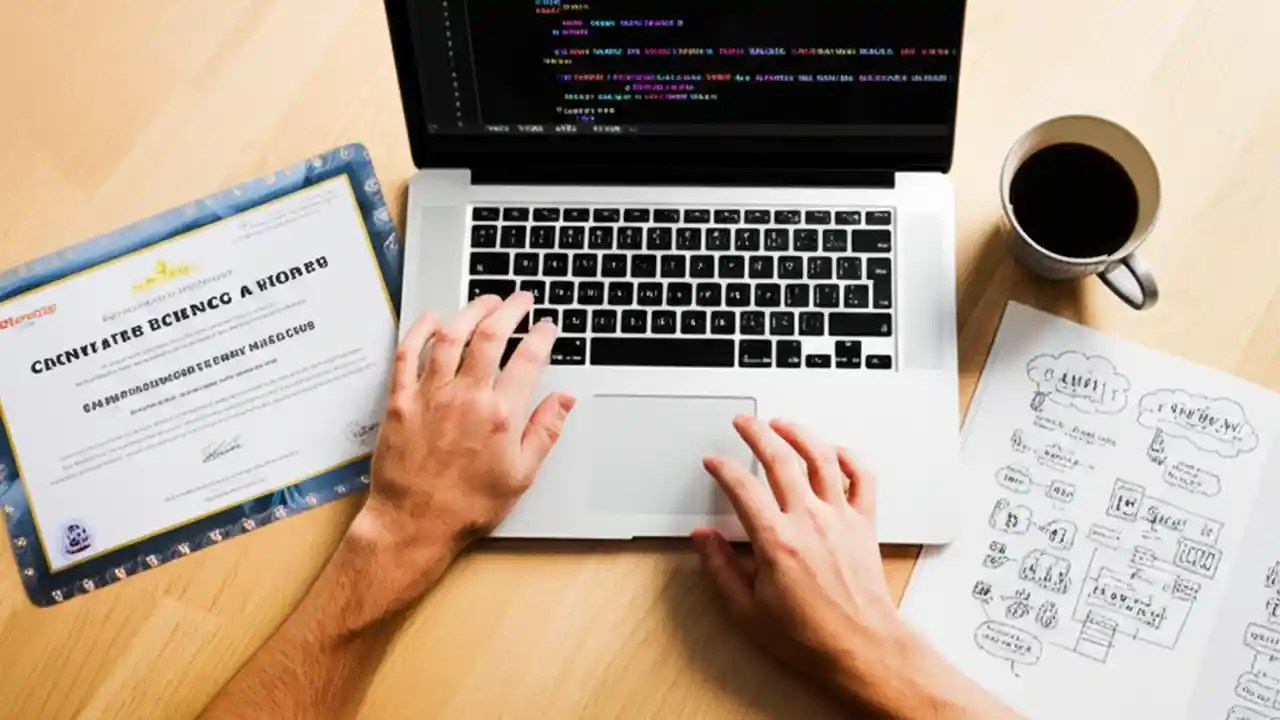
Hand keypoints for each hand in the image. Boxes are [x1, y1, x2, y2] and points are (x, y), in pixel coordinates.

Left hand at [349, 293, 575, 610]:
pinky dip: (420, 330)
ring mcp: (431, 396)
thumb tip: (563, 401)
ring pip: (451, 335)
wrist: (415, 524)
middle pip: (491, 335)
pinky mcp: (401, 401)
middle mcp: (466, 398)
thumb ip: (545, 432)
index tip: (548, 327)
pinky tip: (433, 317)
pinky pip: (408, 354)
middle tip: (520, 300)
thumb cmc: (467, 506)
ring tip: (485, 301)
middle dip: (510, 310)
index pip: (528, 359)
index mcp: (500, 415)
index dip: (542, 336)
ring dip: (471, 311)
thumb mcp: (521, 475)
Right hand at [692, 418, 1015, 718]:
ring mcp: (840, 518)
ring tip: (782, 424)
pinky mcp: (864, 523)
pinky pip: (862, 476)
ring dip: (799, 433)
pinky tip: (834, 449)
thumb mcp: (747, 611)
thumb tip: (703, 539)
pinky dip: (849, 456)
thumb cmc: (809, 637)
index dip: (722, 468)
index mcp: (776, 542)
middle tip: (743, 423)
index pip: (741, 487)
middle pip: (779, 458)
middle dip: (756, 432)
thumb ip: (720, 569)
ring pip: (820, 457)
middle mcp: (809, 522)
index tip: (713, 462)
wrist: (861, 648)